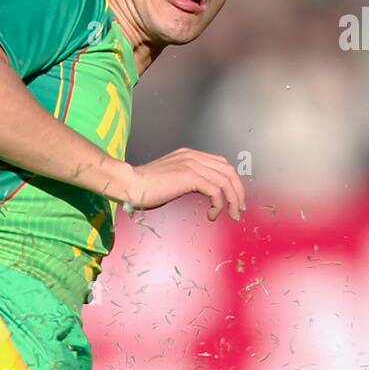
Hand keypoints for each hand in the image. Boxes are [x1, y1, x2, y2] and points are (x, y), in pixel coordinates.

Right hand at [109, 148, 245, 220]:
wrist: (130, 184)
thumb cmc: (145, 187)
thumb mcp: (171, 179)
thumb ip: (187, 179)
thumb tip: (202, 191)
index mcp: (189, 155)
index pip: (221, 164)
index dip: (232, 182)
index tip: (233, 199)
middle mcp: (193, 156)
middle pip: (228, 171)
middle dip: (238, 191)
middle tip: (238, 209)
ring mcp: (192, 164)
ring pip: (225, 181)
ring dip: (232, 200)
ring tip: (230, 215)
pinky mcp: (189, 176)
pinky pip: (215, 191)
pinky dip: (218, 204)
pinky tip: (211, 214)